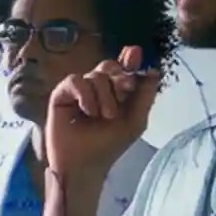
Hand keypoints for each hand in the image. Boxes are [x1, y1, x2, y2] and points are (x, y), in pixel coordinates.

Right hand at [46, 45, 160, 176]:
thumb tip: (154, 70)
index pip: (122, 68)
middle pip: (109, 66)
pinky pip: (76, 80)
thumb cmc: (109, 144)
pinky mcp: (61, 94)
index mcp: (115, 93)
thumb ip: (145, 96)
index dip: (129, 59)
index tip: (134, 52)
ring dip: (104, 96)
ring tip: (103, 116)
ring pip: (95, 75)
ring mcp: (78, 90)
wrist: (84, 163)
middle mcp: (96, 88)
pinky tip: (87, 111)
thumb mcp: (135, 121)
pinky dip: (86, 94)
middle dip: (119, 78)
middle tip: (125, 91)